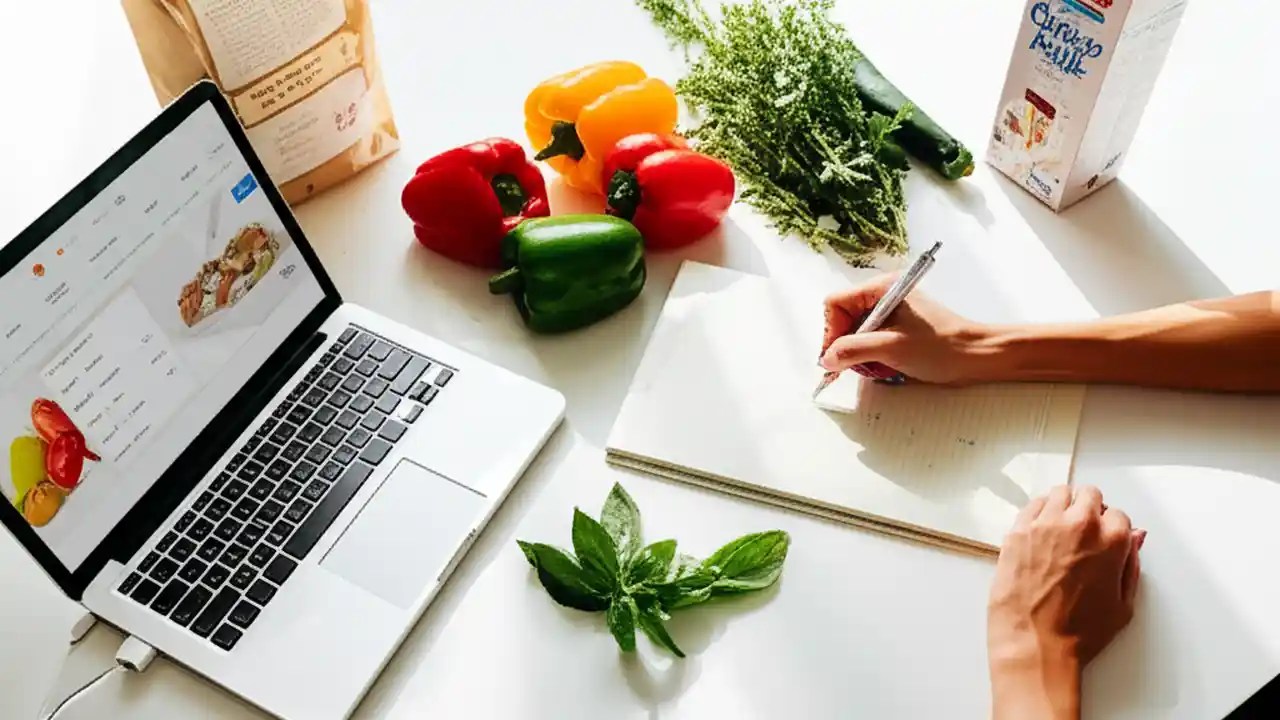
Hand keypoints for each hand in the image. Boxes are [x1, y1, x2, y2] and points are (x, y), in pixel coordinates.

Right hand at [819, 274, 989, 383]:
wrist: (977, 357)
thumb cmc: (941, 347)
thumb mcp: (890, 348)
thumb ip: (852, 350)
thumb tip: (826, 358)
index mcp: (882, 288)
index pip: (836, 303)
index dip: (831, 331)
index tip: (835, 357)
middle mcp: (884, 295)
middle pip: (844, 319)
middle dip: (847, 345)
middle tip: (856, 366)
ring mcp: (892, 312)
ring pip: (856, 333)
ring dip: (861, 354)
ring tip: (879, 367)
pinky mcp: (899, 328)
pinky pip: (871, 341)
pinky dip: (873, 357)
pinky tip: (887, 367)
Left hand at [987, 485, 1144, 719]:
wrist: (1035, 643)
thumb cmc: (1080, 632)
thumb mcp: (1123, 604)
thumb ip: (1131, 563)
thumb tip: (1136, 536)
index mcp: (1111, 540)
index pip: (1119, 515)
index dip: (1113, 530)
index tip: (1105, 542)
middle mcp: (1079, 524)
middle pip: (1089, 495)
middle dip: (1090, 509)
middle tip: (1084, 532)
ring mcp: (1045, 524)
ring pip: (1059, 493)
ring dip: (1064, 506)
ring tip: (1061, 529)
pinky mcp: (1018, 530)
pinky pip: (1032, 505)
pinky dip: (1039, 512)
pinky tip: (1040, 532)